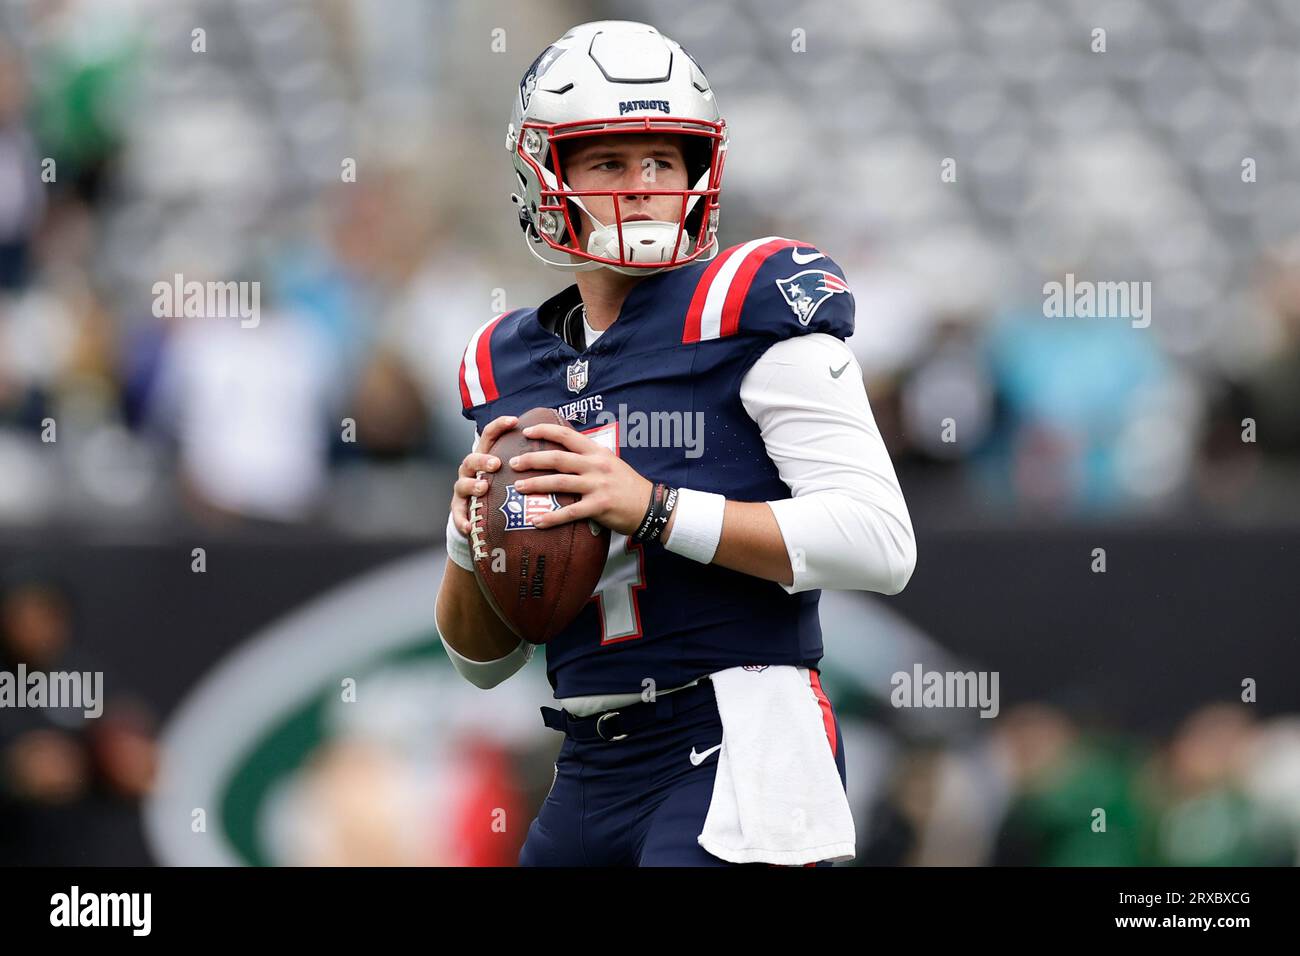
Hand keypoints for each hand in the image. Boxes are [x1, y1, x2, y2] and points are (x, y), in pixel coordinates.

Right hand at [450, 415, 517, 535]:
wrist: (480, 511)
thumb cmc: (501, 485)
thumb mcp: (512, 470)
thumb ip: (527, 459)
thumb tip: (560, 448)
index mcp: (485, 456)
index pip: (489, 436)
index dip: (499, 425)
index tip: (514, 420)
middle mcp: (471, 470)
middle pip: (471, 459)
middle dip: (482, 460)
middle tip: (496, 463)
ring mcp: (463, 489)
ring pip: (462, 484)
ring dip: (472, 486)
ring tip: (483, 488)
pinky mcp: (460, 509)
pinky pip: (458, 514)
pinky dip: (462, 520)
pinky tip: (469, 527)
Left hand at [509, 423, 654, 536]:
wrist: (650, 506)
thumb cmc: (627, 485)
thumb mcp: (609, 463)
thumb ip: (588, 457)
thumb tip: (564, 453)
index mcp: (596, 452)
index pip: (567, 435)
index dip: (544, 431)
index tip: (526, 431)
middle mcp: (595, 465)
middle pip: (557, 458)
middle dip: (532, 459)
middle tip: (513, 462)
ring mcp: (597, 485)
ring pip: (559, 482)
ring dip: (535, 484)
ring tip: (518, 487)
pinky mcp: (598, 506)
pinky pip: (570, 512)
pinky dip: (552, 517)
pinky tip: (537, 522)